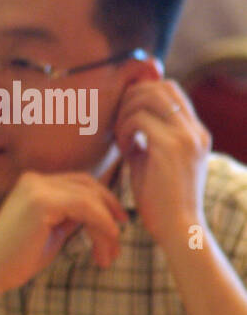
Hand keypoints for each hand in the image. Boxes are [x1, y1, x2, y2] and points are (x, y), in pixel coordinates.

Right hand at [0, 171, 128, 294]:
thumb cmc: (19, 258)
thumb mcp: (53, 231)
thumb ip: (72, 217)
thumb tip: (102, 212)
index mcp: (33, 183)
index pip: (79, 183)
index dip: (104, 201)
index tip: (118, 225)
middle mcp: (34, 179)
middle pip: (88, 187)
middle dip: (110, 213)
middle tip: (118, 241)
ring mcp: (37, 188)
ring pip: (90, 199)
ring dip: (107, 226)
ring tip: (110, 254)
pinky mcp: (42, 202)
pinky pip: (86, 208)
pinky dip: (103, 225)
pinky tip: (108, 242)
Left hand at [114, 78, 208, 250]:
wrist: (178, 228)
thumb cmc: (160, 200)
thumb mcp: (154, 160)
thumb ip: (146, 137)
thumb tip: (127, 118)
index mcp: (195, 132)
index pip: (170, 89)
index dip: (141, 93)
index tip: (125, 118)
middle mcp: (195, 130)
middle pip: (159, 86)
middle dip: (131, 99)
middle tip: (119, 126)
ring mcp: (186, 136)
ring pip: (148, 97)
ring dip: (125, 114)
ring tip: (122, 140)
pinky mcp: (171, 147)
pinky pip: (138, 119)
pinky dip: (124, 130)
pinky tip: (124, 150)